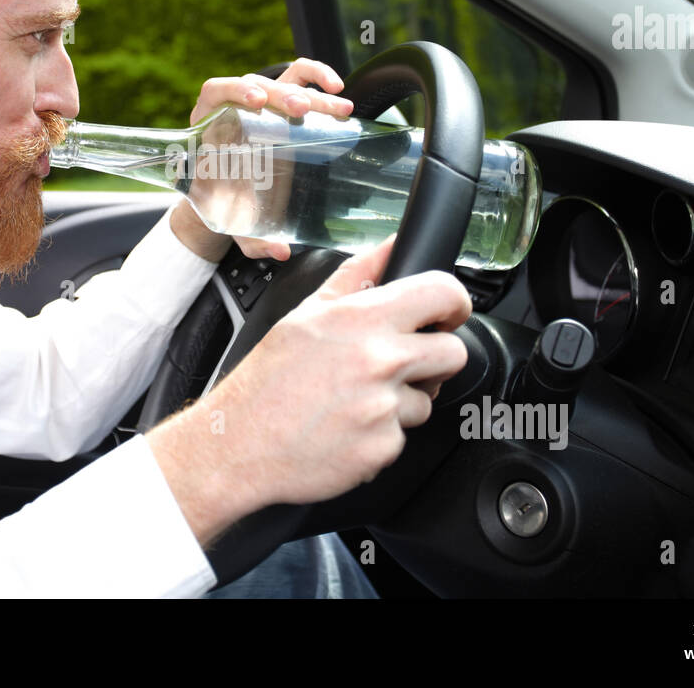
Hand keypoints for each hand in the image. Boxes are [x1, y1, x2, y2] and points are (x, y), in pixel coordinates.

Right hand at [145, 234, 470, 542]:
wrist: (239, 442)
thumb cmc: (268, 379)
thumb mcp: (307, 312)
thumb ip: (357, 274)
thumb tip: (391, 245)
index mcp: (362, 319)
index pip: (443, 293)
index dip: (454, 304)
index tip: (447, 315)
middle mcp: (380, 360)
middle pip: (454, 352)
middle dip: (433, 358)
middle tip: (399, 365)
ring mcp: (384, 408)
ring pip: (427, 400)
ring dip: (401, 402)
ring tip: (355, 401)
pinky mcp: (383, 449)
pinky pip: (402, 436)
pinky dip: (380, 435)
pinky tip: (347, 428)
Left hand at [169, 58, 355, 261]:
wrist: (224, 196)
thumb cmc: (222, 202)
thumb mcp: (232, 220)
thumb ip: (253, 238)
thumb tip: (280, 251)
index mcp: (210, 126)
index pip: (216, 92)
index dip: (234, 90)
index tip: (255, 101)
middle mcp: (235, 108)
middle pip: (257, 84)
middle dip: (281, 94)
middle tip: (301, 109)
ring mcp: (261, 103)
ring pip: (283, 81)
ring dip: (309, 90)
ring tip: (336, 107)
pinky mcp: (281, 105)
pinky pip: (299, 79)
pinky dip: (318, 78)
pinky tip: (337, 90)